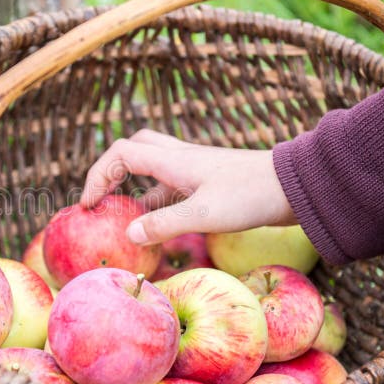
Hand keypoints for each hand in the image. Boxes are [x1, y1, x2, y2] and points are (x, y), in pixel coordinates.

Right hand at [80, 129, 296, 244]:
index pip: (119, 154)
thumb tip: (129, 234)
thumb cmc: (251, 196)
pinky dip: (155, 199)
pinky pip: (169, 184)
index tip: (88, 206)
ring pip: (151, 166)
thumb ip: (165, 223)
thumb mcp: (204, 214)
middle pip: (133, 149)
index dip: (97, 176)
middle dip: (110, 170)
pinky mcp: (207, 182)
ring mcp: (194, 169)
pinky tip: (158, 223)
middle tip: (101, 199)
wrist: (295, 186)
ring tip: (123, 216)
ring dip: (133, 185)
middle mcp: (179, 159)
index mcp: (173, 160)